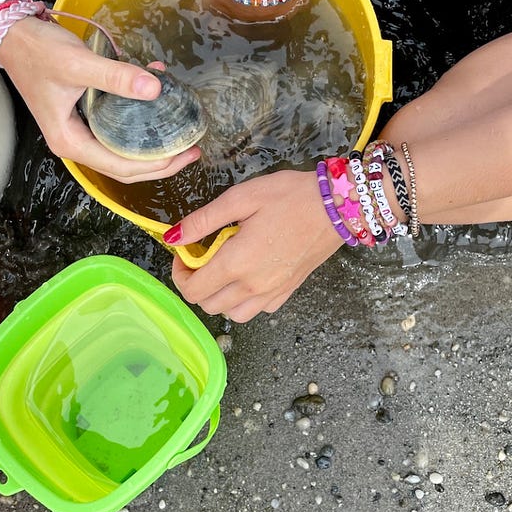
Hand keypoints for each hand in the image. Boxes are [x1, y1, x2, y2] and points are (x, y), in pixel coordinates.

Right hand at [0, 15, 200, 180]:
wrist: (13, 34)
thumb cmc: (38, 51)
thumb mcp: (78, 63)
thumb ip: (116, 77)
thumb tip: (155, 89)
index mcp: (70, 141)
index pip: (120, 166)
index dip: (156, 165)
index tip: (186, 153)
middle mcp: (76, 141)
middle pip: (125, 164)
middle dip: (161, 160)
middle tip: (193, 148)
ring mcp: (81, 129)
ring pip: (125, 147)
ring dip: (154, 140)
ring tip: (184, 130)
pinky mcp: (87, 114)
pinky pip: (120, 124)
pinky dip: (141, 114)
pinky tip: (160, 88)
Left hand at [168, 169, 344, 322]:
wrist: (338, 206)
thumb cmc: (290, 197)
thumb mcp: (241, 198)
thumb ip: (203, 220)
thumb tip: (173, 236)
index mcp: (236, 262)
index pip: (192, 289)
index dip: (178, 273)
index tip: (185, 253)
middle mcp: (253, 285)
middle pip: (208, 305)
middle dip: (197, 284)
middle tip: (203, 258)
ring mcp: (273, 291)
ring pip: (232, 314)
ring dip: (220, 297)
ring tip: (225, 271)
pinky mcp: (289, 290)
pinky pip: (259, 310)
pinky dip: (246, 301)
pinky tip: (250, 277)